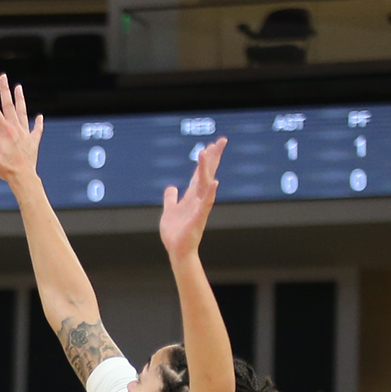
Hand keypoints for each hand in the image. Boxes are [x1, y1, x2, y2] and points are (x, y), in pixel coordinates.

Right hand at [0, 74, 43, 186]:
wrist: (23, 177)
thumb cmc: (5, 168)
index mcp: (4, 130)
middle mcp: (16, 128)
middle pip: (9, 105)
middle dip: (5, 90)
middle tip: (3, 76)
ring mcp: (25, 134)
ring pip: (22, 112)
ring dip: (20, 100)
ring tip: (19, 87)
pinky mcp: (33, 141)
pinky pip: (36, 130)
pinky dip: (38, 123)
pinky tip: (39, 116)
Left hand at [159, 139, 225, 259]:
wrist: (177, 251)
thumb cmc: (175, 233)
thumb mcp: (169, 211)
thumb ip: (171, 199)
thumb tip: (171, 187)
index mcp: (191, 197)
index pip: (199, 174)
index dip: (205, 160)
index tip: (211, 144)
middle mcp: (198, 199)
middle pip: (206, 174)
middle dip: (213, 157)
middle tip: (221, 140)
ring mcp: (199, 208)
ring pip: (203, 184)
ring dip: (205, 168)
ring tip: (207, 152)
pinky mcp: (198, 218)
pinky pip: (206, 204)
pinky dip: (210, 192)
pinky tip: (214, 182)